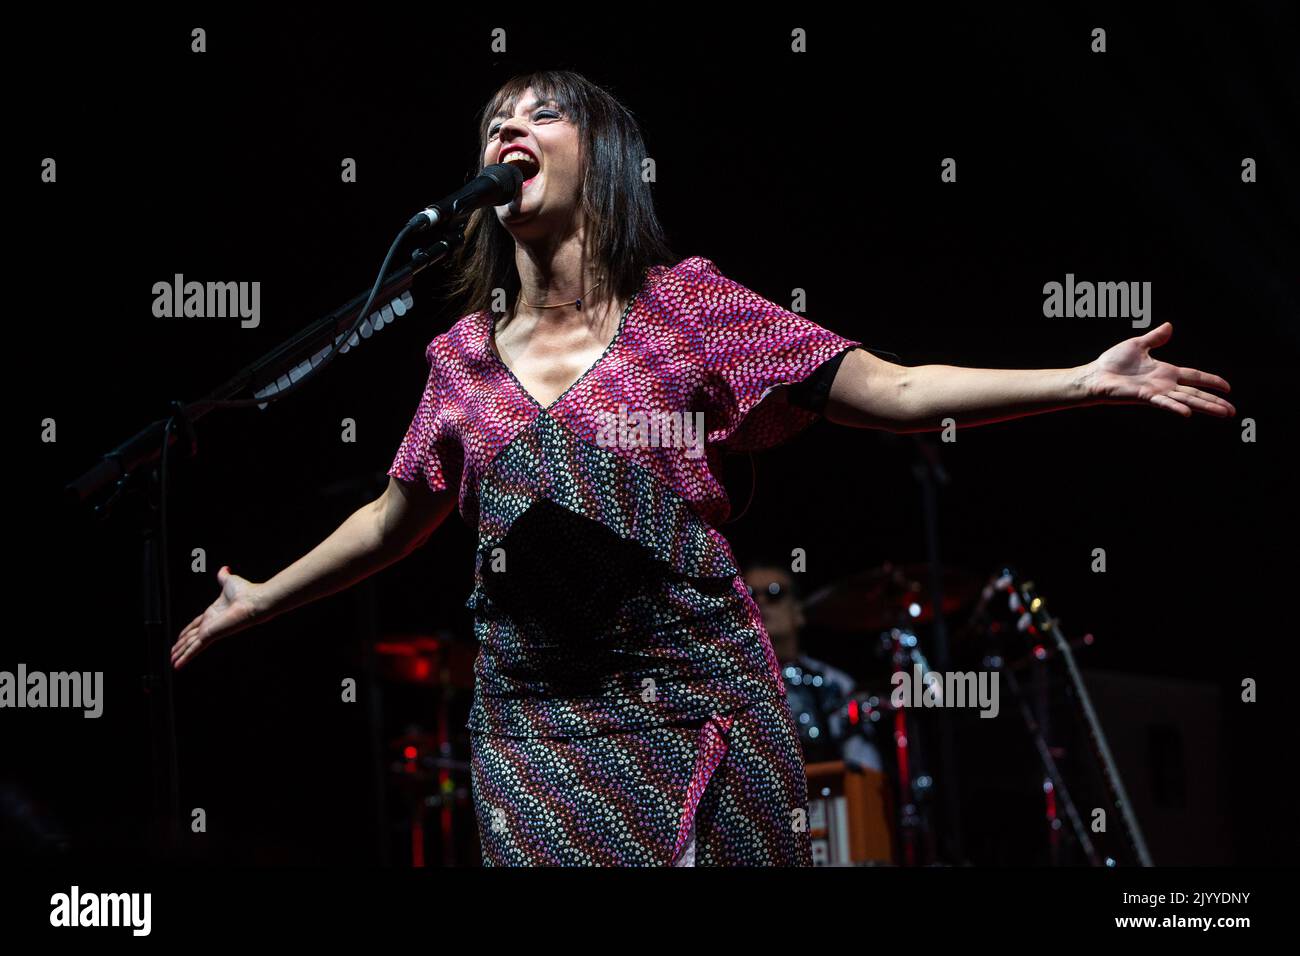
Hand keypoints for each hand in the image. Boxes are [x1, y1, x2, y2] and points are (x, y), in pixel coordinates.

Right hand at [172, 565, 262, 669]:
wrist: (254, 601)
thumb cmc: (246, 592)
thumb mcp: (229, 582)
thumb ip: (223, 577)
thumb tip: (224, 569)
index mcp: (213, 613)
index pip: (196, 624)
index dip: (186, 630)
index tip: (180, 636)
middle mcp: (211, 624)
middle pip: (191, 637)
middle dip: (181, 645)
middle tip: (172, 653)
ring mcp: (210, 631)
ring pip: (191, 645)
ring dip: (180, 654)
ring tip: (172, 662)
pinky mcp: (211, 636)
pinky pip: (194, 649)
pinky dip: (185, 657)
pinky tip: (177, 665)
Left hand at [1082, 322, 1234, 417]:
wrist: (1094, 375)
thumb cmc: (1113, 363)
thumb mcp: (1138, 345)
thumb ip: (1155, 338)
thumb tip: (1170, 326)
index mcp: (1166, 372)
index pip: (1195, 376)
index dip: (1211, 381)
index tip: (1228, 387)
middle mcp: (1164, 384)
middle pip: (1196, 393)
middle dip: (1214, 401)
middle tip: (1233, 412)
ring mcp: (1156, 392)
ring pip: (1186, 400)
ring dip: (1205, 406)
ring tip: (1223, 414)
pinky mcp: (1144, 396)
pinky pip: (1163, 402)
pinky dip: (1175, 407)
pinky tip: (1187, 414)